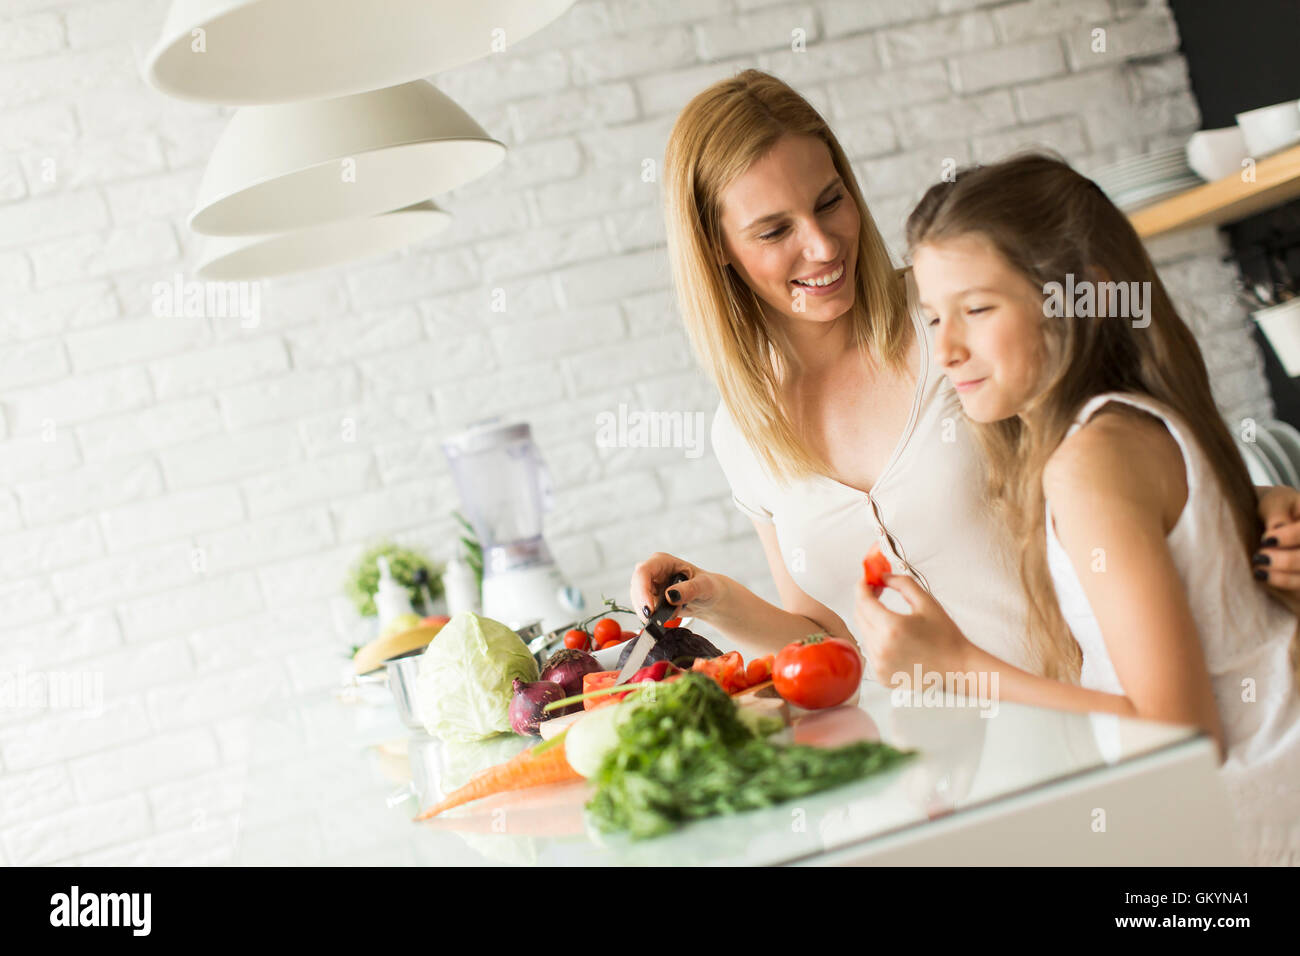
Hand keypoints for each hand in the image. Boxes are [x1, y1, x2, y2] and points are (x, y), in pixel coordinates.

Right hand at [629, 552, 724, 620]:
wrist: (710, 599)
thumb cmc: (709, 587)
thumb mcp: (704, 586)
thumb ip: (689, 589)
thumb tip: (671, 595)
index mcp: (663, 561)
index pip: (643, 572)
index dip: (642, 591)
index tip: (650, 610)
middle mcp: (653, 571)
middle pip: (636, 587)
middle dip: (643, 605)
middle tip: (654, 620)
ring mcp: (650, 585)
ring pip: (637, 600)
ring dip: (648, 612)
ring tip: (671, 614)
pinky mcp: (650, 599)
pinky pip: (643, 609)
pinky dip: (652, 617)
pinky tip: (666, 617)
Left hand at [854, 573, 974, 686]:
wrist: (957, 668)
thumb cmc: (946, 637)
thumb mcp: (926, 602)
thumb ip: (902, 583)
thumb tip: (882, 576)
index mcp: (892, 627)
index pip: (863, 601)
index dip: (862, 586)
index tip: (866, 579)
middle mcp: (881, 648)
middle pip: (859, 616)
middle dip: (865, 600)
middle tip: (877, 591)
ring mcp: (880, 664)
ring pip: (863, 633)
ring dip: (871, 620)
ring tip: (889, 615)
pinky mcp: (881, 676)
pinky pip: (870, 650)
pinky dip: (876, 640)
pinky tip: (893, 637)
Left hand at [1254, 485, 1299, 589]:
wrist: (1274, 521)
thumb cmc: (1275, 508)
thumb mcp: (1274, 502)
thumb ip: (1276, 512)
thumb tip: (1276, 531)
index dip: (1290, 537)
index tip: (1267, 540)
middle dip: (1288, 561)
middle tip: (1260, 558)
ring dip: (1287, 579)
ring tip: (1260, 572)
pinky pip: (1299, 592)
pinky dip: (1286, 587)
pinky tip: (1266, 580)